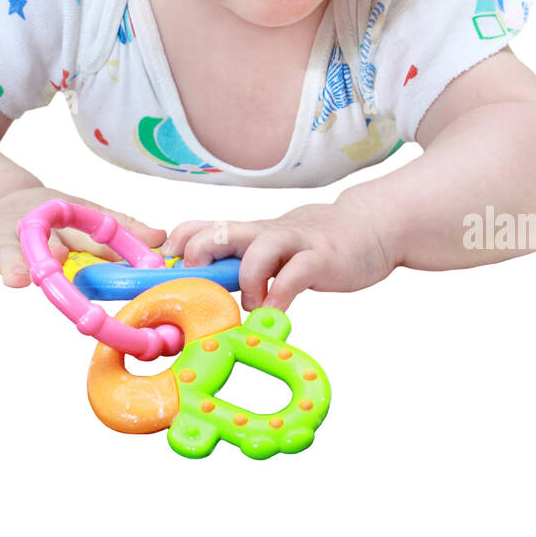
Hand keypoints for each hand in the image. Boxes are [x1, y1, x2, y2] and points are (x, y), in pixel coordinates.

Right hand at [0, 187, 167, 288]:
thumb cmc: (46, 219)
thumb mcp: (81, 216)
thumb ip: (118, 229)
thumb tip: (161, 239)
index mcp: (63, 217)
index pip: (89, 228)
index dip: (110, 242)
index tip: (131, 256)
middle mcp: (32, 225)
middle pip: (44, 238)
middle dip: (52, 252)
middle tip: (60, 261)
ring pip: (5, 248)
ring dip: (12, 263)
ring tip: (20, 279)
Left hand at [163, 201, 391, 310]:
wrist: (370, 227)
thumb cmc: (314, 243)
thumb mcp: (271, 247)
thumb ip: (242, 262)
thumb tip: (208, 286)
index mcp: (249, 233)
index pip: (200, 227)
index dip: (177, 245)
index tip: (165, 271)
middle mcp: (266, 233)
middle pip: (220, 232)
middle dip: (200, 257)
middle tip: (203, 286)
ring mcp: (295, 242)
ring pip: (257, 248)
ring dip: (247, 280)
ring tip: (254, 303)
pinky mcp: (322, 257)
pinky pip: (296, 273)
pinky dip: (281, 293)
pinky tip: (278, 309)